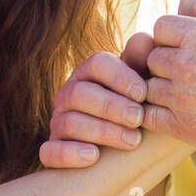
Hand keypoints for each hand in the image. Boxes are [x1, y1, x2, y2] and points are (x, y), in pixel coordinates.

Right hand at [39, 51, 149, 167]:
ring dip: (102, 131)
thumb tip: (144, 39)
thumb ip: (145, 60)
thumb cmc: (138, 105)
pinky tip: (94, 156)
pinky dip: (70, 154)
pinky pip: (50, 152)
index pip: (97, 64)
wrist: (131, 143)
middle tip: (138, 118)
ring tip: (132, 141)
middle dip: (111, 106)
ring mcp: (59, 122)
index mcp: (90, 72)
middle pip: (80, 93)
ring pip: (69, 123)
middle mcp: (69, 94)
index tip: (143, 93)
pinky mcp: (53, 150)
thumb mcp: (145, 82)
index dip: (119, 76)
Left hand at [141, 14, 195, 165]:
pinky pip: (149, 116)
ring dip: (162, 88)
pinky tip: (176, 113)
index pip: (161, 26)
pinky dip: (156, 114)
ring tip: (183, 94)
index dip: (171, 35)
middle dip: (166, 62)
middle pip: (153, 57)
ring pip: (148, 87)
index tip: (183, 45)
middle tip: (185, 72)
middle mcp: (188, 63)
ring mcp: (183, 97)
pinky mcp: (184, 128)